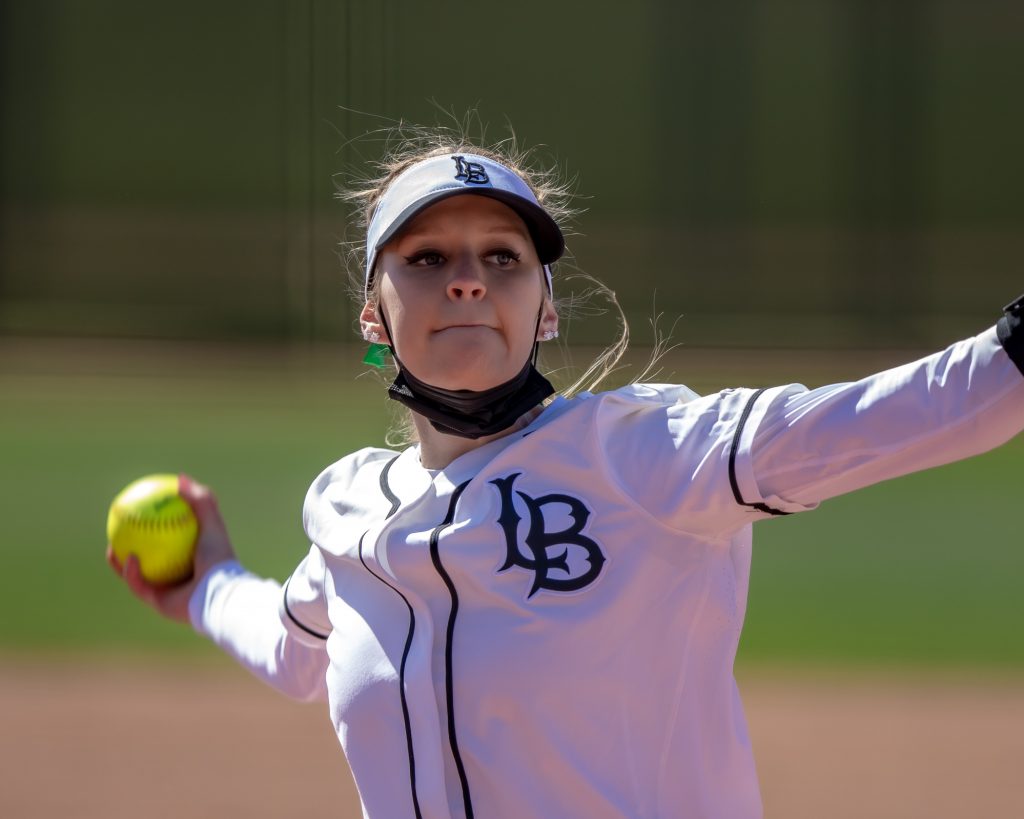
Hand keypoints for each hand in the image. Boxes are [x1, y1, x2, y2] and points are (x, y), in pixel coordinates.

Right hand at [106, 474, 236, 623]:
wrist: (219, 591)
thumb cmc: (218, 556)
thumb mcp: (211, 522)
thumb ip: (199, 500)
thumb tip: (180, 477)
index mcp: (191, 557)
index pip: (167, 539)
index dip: (152, 526)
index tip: (140, 511)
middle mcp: (179, 573)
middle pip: (148, 558)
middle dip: (130, 546)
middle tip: (118, 530)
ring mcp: (169, 590)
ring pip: (136, 576)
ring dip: (121, 563)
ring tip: (111, 547)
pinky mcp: (160, 604)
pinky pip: (140, 586)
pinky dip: (133, 573)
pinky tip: (130, 558)